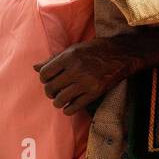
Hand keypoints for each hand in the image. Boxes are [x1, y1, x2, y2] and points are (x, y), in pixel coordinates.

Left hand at [34, 28, 158, 116]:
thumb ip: (54, 59)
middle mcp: (76, 70)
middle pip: (50, 88)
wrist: (122, 53)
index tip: (49, 79)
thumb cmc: (96, 49)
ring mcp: (86, 82)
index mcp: (69, 57)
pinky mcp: (95, 92)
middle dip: (49, 91)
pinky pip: (74, 107)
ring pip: (60, 100)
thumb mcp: (74, 49)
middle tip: (54, 91)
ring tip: (62, 98)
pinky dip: (68, 109)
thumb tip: (35, 67)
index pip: (44, 74)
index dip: (44, 79)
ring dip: (58, 101)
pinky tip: (70, 105)